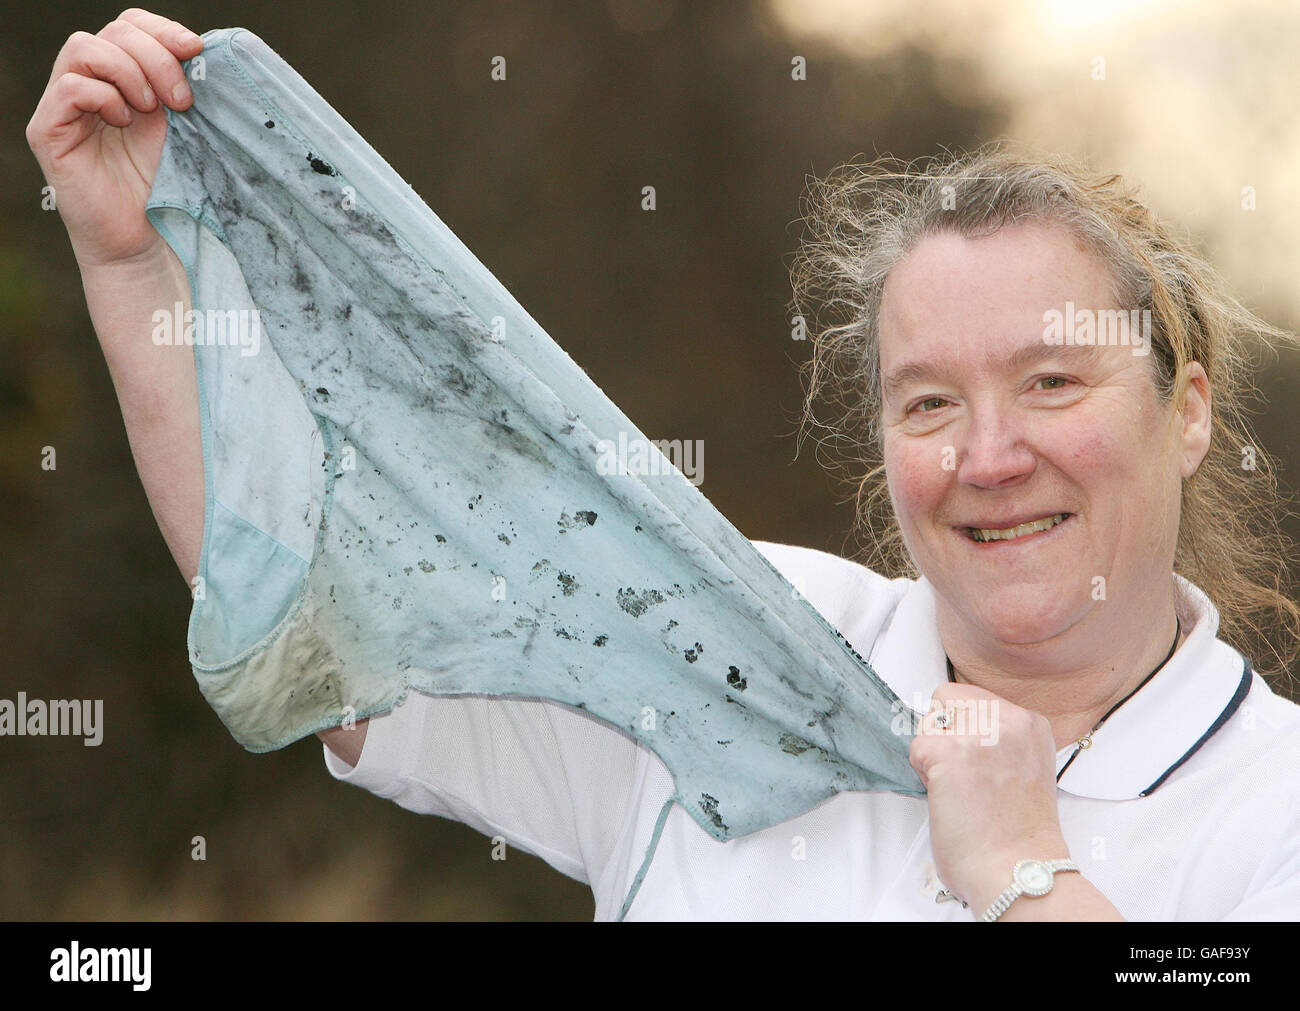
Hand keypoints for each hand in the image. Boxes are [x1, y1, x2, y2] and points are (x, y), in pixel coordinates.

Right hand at [25, 8, 203, 268]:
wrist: (144, 240)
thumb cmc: (163, 188)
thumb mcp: (181, 128)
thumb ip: (181, 88)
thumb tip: (202, 50)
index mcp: (121, 79)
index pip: (129, 26)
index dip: (162, 29)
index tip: (197, 50)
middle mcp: (89, 85)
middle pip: (111, 32)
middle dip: (155, 56)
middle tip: (181, 99)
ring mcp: (63, 107)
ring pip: (83, 47)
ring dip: (129, 72)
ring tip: (151, 110)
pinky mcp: (48, 131)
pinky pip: (69, 87)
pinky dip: (103, 96)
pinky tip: (124, 122)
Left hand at [909, 682, 1069, 913]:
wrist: (1018, 869)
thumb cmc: (1017, 833)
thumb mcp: (1024, 764)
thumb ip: (999, 738)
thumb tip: (956, 723)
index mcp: (1031, 723)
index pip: (973, 697)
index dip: (963, 727)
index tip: (975, 761)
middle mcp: (1009, 720)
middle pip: (946, 699)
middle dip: (945, 733)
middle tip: (962, 774)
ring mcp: (980, 734)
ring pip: (929, 721)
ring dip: (933, 754)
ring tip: (958, 788)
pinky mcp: (950, 753)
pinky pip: (916, 748)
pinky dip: (923, 774)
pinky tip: (948, 797)